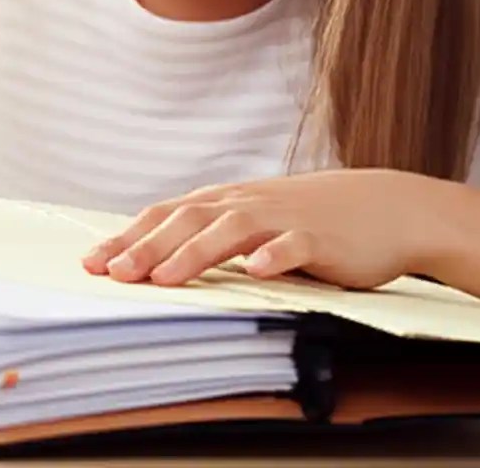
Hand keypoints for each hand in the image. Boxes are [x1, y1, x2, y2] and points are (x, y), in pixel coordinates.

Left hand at [81, 169, 451, 289]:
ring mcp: (284, 217)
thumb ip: (211, 235)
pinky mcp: (321, 236)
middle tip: (112, 274)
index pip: (165, 216)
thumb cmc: (311, 219)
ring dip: (195, 253)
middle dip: (146, 247)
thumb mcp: (254, 222)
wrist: (388, 208)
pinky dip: (276, 255)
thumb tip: (154, 260)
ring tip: (163, 278)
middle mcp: (246, 203)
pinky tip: (258, 271)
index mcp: (225, 202)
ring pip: (231, 229)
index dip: (128, 238)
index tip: (91, 264)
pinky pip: (295, 244)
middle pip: (187, 220)